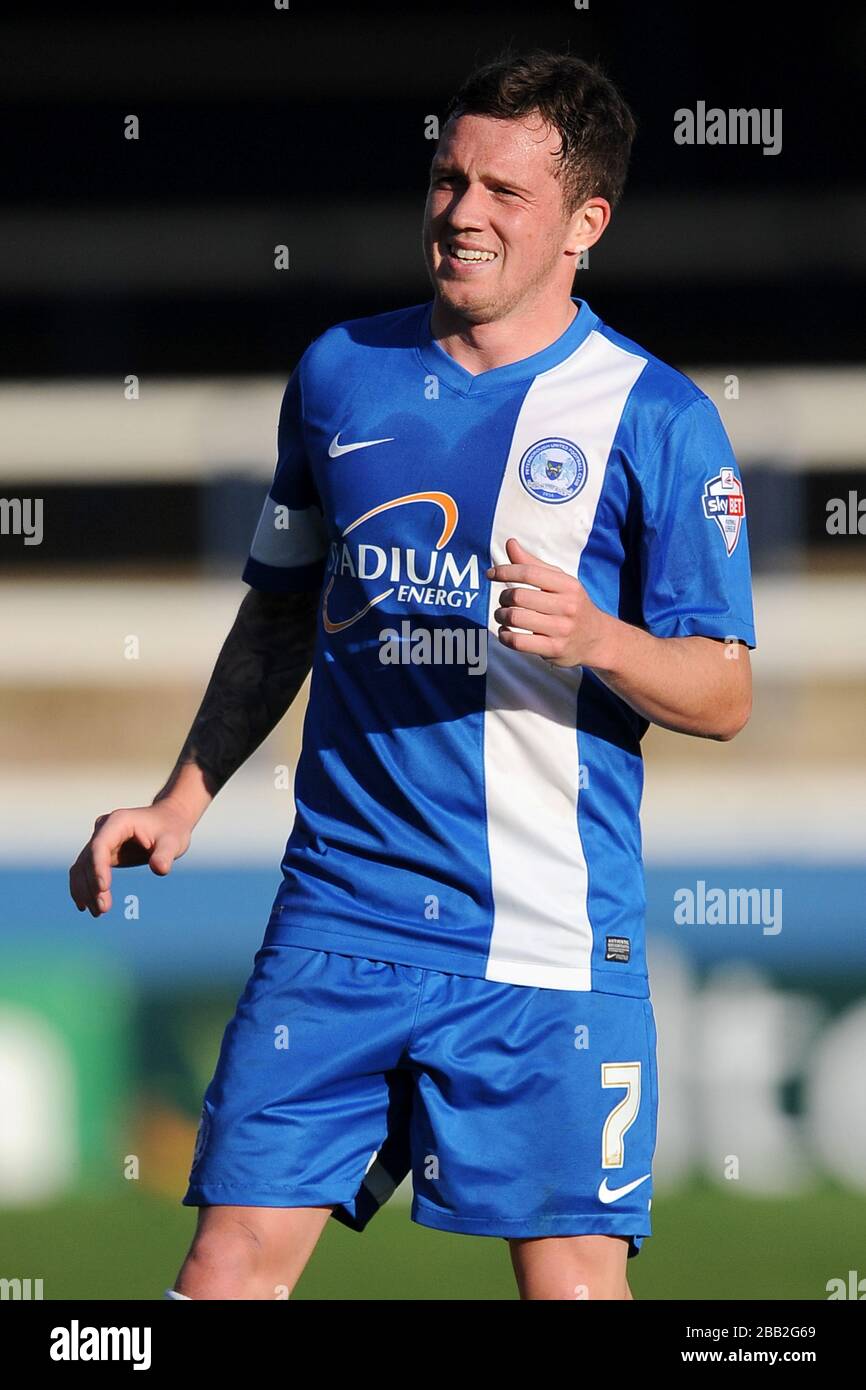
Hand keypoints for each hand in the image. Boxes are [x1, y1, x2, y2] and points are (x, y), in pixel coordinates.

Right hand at [69, 801, 192, 916]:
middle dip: (92, 885)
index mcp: (119, 821)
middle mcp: (104, 829)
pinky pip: (85, 870)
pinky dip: (84, 887)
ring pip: (82, 867)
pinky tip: (85, 906)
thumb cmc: (171, 829)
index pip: (100, 845)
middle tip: (103, 910)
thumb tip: (160, 869)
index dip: (98, 867)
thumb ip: (166, 854)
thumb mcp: (174, 841)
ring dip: (85, 890)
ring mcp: (100, 840)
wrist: (168, 821)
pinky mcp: (101, 852)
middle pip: (88, 859)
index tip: (103, 889)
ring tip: (98, 913)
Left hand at [487, 537, 613, 668]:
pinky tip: (506, 632)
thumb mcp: (559, 582)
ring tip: (502, 615)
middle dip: (503, 597)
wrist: (596, 639)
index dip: (505, 571)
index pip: (529, 573)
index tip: (491, 574)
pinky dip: (505, 636)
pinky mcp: (554, 649)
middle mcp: (567, 606)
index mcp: (568, 585)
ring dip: (501, 616)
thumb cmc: (571, 605)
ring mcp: (561, 629)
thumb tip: (510, 543)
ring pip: (515, 619)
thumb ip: (532, 564)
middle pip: (519, 597)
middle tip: (503, 600)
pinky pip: (518, 642)